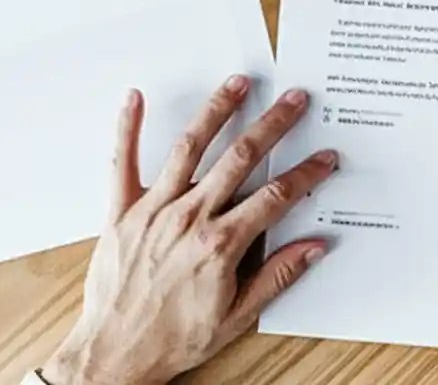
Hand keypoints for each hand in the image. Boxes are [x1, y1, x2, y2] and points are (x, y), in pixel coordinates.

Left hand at [40, 76, 336, 384]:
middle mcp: (189, 218)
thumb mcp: (236, 317)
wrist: (113, 355)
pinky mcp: (121, 212)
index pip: (275, 196)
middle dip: (273, 125)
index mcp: (220, 245)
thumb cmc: (173, 340)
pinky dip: (127, 128)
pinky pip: (122, 163)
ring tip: (238, 83)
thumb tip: (313, 248)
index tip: (324, 158)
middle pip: (240, 158)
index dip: (306, 174)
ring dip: (217, 112)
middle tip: (294, 99)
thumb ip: (276, 276)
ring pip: (190, 148)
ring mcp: (153, 211)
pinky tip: (134, 97)